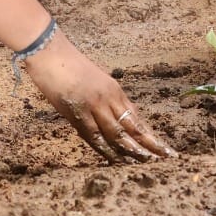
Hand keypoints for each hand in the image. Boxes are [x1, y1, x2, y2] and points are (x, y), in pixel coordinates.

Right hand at [22, 31, 176, 162]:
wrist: (50, 52)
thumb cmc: (69, 65)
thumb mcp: (95, 80)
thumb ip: (106, 99)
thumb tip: (115, 118)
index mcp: (114, 90)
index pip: (136, 117)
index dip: (150, 134)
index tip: (163, 148)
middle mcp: (109, 98)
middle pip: (133, 126)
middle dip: (150, 144)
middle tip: (166, 158)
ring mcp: (94, 106)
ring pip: (117, 133)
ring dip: (132, 150)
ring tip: (148, 163)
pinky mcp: (77, 113)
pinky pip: (95, 136)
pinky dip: (107, 149)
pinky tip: (117, 160)